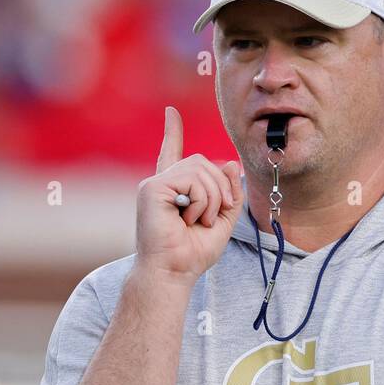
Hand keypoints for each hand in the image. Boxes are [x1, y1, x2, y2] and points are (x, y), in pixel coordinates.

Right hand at [136, 106, 243, 282]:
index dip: (173, 132)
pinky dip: (200, 201)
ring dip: (212, 198)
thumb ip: (229, 194)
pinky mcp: (152, 188)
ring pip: (201, 169)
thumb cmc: (192, 254)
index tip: (171, 112)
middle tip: (212, 218)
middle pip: (204, 162)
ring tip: (199, 221)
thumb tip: (230, 163)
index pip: (173, 153)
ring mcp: (155, 184)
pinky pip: (191, 180)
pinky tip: (188, 219)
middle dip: (220, 189)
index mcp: (174, 190)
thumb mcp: (222, 222)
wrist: (173, 272)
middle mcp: (162, 183)